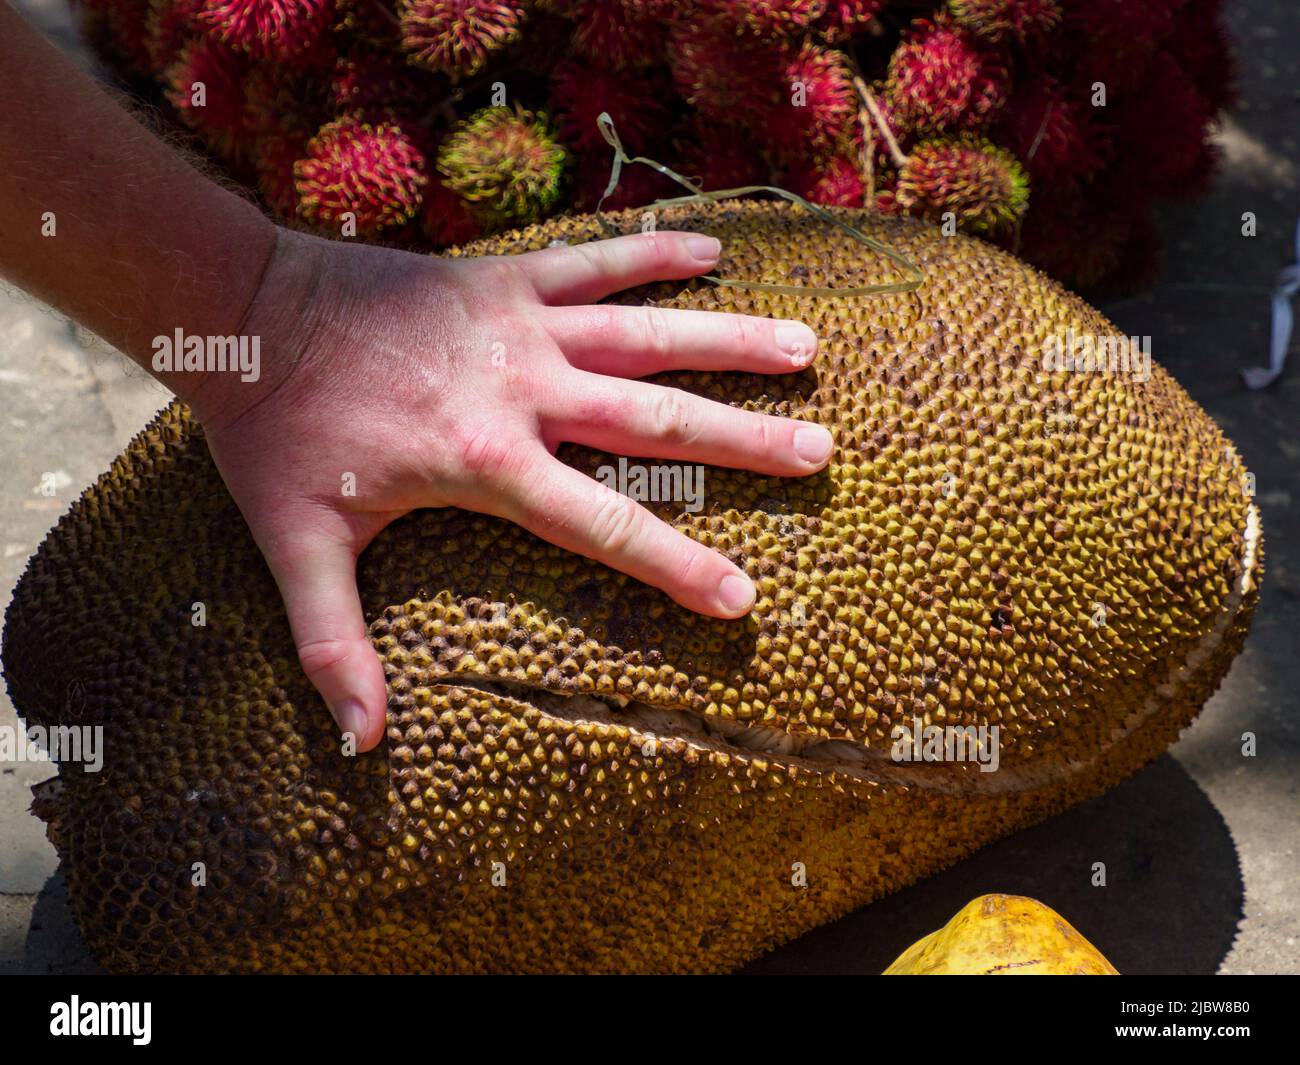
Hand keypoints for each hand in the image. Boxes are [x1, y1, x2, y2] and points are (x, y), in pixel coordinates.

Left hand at [197, 227, 829, 750]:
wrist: (245, 310)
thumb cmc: (277, 430)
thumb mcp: (296, 544)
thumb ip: (334, 643)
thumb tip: (362, 743)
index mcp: (488, 461)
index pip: (605, 523)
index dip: (677, 565)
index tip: (743, 597)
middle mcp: (524, 390)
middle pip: (656, 419)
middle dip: (744, 442)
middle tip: (820, 453)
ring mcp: (521, 325)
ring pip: (647, 331)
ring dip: (729, 339)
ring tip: (805, 346)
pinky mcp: (503, 277)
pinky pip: (595, 258)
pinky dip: (655, 251)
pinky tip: (716, 249)